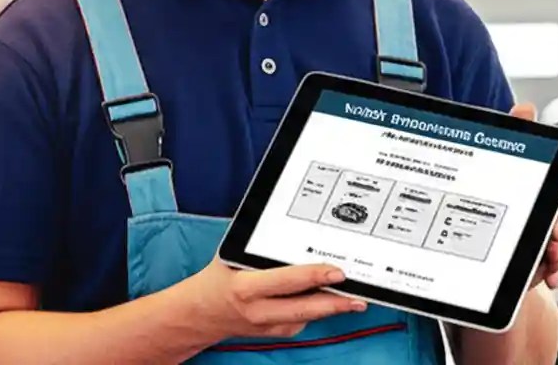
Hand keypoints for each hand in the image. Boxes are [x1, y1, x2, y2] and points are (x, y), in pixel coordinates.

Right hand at [187, 258, 366, 341]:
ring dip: (331, 309)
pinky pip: (299, 322)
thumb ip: (257, 245)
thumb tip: (289, 224)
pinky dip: (316, 311)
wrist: (199, 314)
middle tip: (358, 294)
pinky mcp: (272, 332)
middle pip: (303, 308)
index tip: (336, 271)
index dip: (314, 276)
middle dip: (334, 302)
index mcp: (246, 287)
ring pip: (305, 318)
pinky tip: (330, 302)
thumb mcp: (231, 255)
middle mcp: (257, 309)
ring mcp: (265, 325)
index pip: (286, 282)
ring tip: (356, 301)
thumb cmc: (218, 277)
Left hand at [509, 103, 557, 290]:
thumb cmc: (499, 182)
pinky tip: (547, 279)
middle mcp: (549, 213)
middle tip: (554, 239)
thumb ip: (518, 132)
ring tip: (551, 262)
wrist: (481, 220)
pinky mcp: (534, 260)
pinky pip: (547, 269)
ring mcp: (543, 238)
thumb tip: (526, 107)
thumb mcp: (503, 156)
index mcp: (546, 186)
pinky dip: (550, 274)